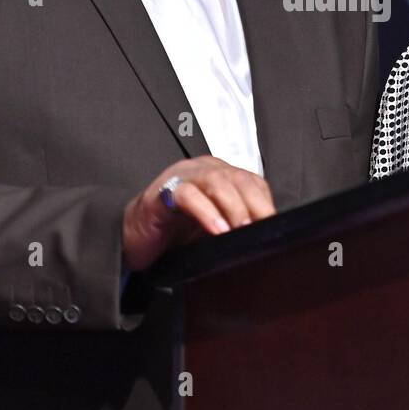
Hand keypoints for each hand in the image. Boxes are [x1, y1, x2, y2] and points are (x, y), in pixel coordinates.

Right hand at [121, 156, 274, 271]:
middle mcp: (203, 170)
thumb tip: (265, 239)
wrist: (134, 239)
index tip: (274, 226)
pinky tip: (216, 230)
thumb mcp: (213, 230)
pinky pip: (187, 194)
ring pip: (215, 181)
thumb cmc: (175, 234)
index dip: (265, 202)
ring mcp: (182, 177)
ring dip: (233, 206)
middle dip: (254, 205)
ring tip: (240, 230)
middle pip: (238, 179)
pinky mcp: (161, 192)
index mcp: (220, 175)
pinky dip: (205, 211)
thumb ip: (236, 227)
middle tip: (260, 229)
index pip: (252, 181)